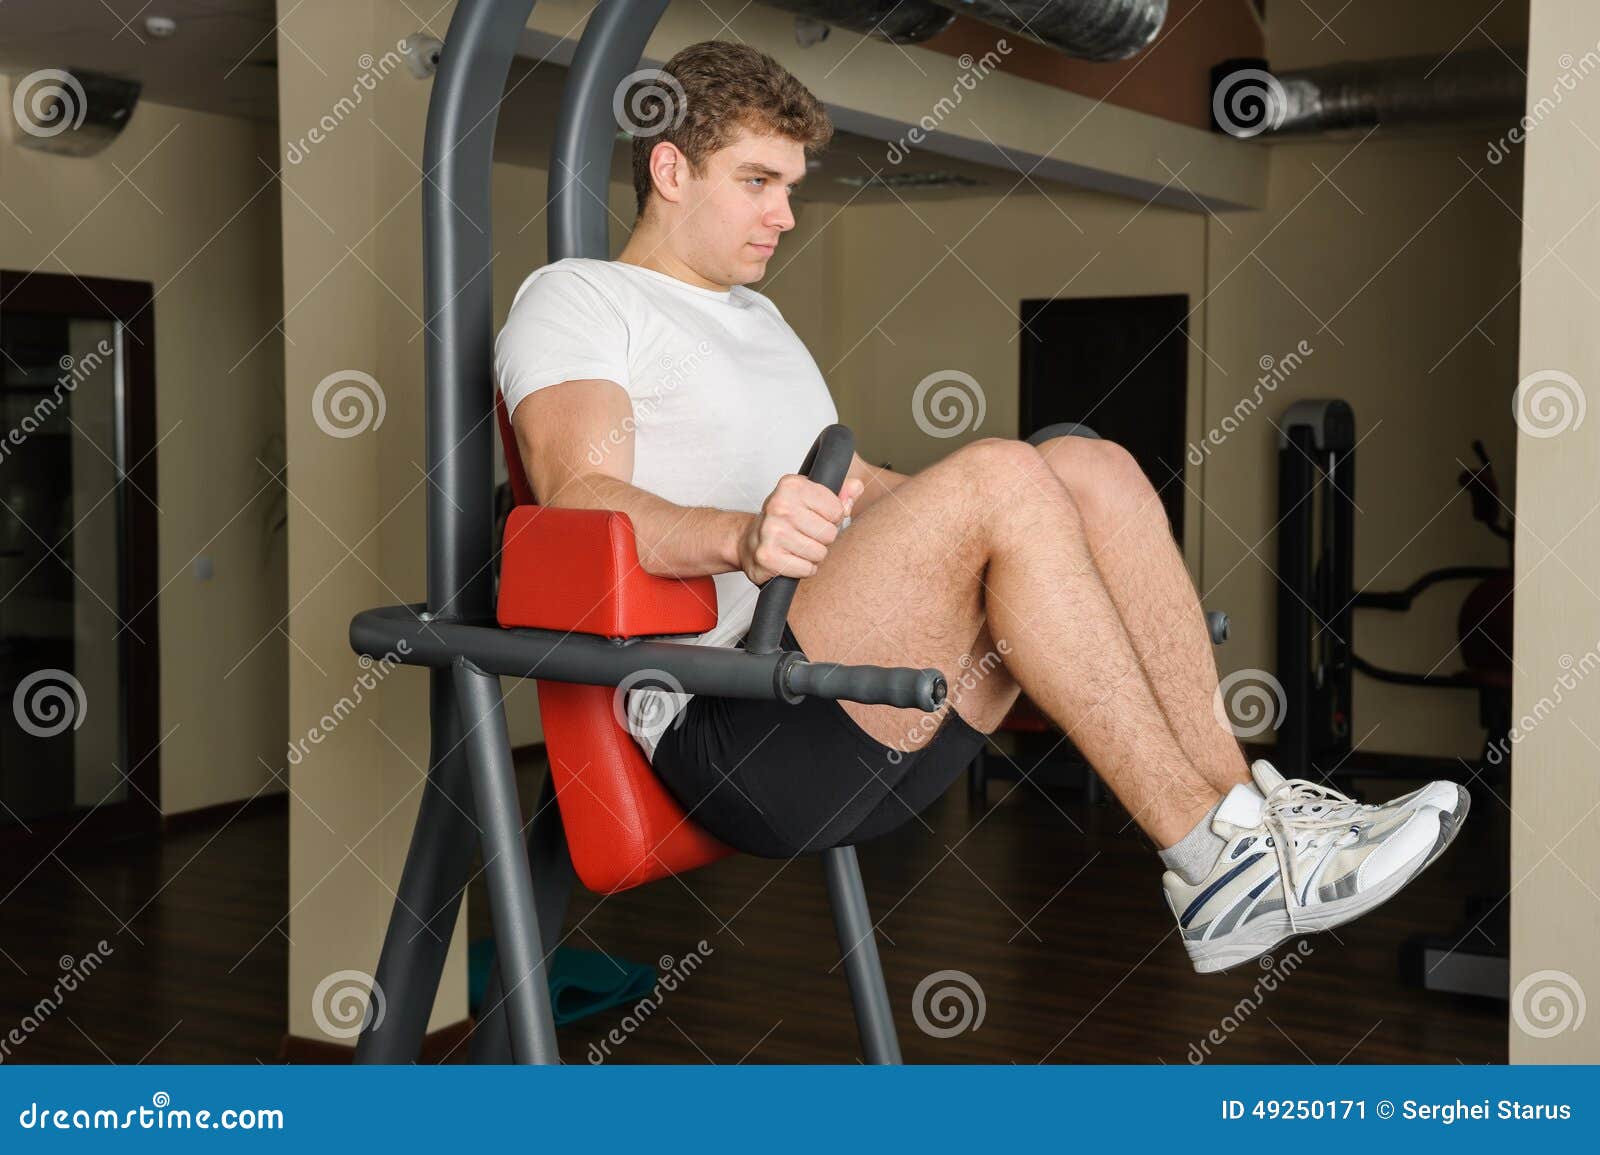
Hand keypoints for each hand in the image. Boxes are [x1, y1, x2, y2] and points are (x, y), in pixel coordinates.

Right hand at [738, 474, 863, 585]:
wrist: (748, 541)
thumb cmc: (783, 519)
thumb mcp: (809, 498)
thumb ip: (838, 493)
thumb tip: (857, 487)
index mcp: (792, 486)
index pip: (837, 510)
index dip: (832, 518)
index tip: (815, 517)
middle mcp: (779, 506)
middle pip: (829, 534)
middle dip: (823, 539)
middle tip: (805, 534)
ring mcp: (771, 532)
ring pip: (819, 553)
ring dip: (813, 555)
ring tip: (798, 546)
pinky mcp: (768, 557)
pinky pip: (807, 569)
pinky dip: (803, 568)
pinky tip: (791, 559)